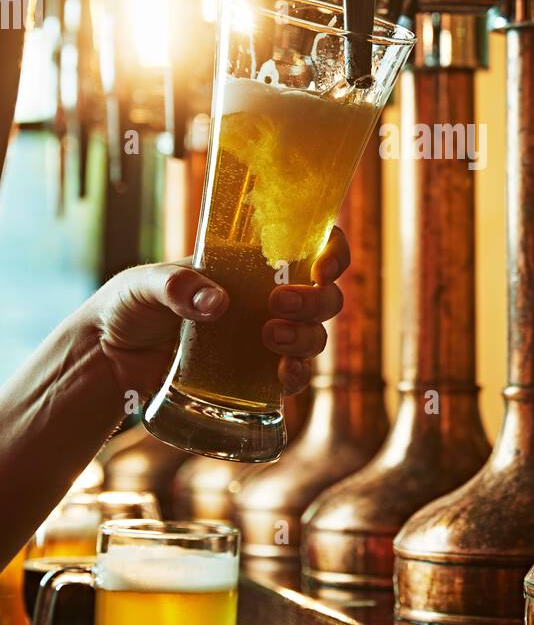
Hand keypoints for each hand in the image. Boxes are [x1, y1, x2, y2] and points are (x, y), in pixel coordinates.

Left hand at [89, 226, 349, 400]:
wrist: (110, 359)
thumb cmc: (129, 305)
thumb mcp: (143, 284)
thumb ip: (176, 285)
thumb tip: (216, 304)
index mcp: (249, 263)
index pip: (308, 246)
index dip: (331, 251)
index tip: (324, 265)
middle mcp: (266, 298)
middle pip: (324, 295)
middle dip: (316, 300)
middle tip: (280, 304)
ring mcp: (264, 338)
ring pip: (314, 335)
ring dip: (305, 337)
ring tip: (270, 338)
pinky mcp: (254, 376)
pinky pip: (292, 376)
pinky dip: (296, 376)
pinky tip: (282, 377)